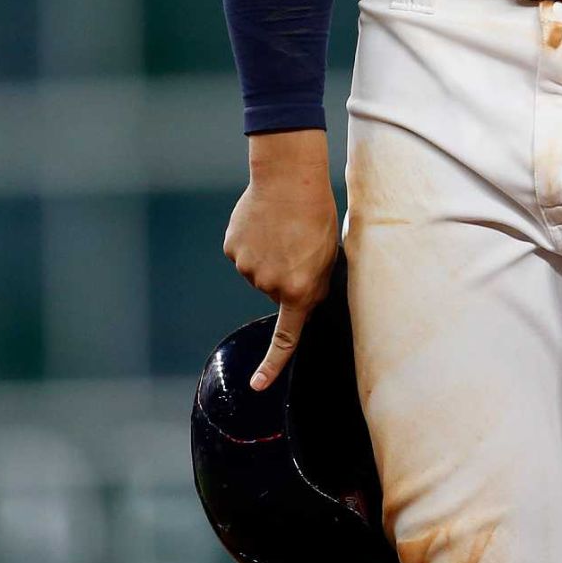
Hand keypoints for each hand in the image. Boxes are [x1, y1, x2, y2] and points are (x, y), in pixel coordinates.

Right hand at [223, 129, 339, 389]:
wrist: (289, 177)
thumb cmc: (317, 215)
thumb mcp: (329, 256)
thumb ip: (314, 286)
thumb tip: (302, 301)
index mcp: (301, 290)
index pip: (287, 337)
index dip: (273, 365)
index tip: (257, 386)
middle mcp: (269, 285)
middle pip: (274, 290)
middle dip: (286, 272)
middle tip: (299, 242)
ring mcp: (247, 268)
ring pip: (257, 271)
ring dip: (269, 254)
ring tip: (283, 227)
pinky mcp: (232, 249)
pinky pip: (243, 253)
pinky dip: (252, 241)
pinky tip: (264, 221)